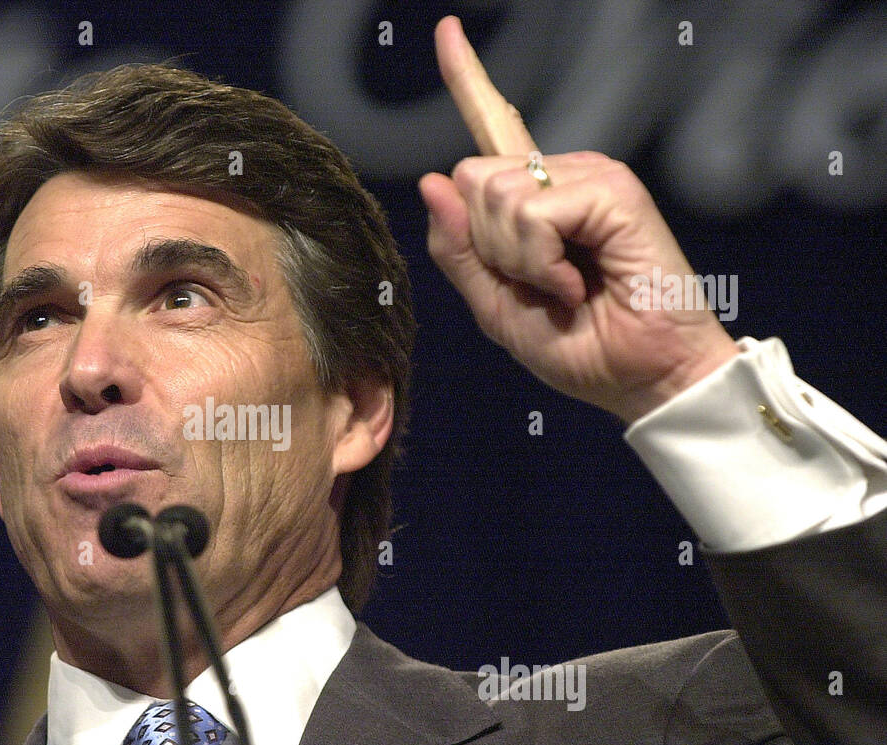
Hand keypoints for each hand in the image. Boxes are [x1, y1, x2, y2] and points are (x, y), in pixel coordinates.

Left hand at [418, 16, 738, 424]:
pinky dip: (540, 261)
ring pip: (492, 194)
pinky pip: (530, 211)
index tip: (446, 30)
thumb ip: (460, 251)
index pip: (494, 129)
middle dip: (487, 246)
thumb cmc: (581, 345)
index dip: (467, 79)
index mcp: (535, 200)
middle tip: (541, 284)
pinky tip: (577, 281)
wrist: (642, 379)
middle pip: (470, 178)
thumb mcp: (497, 307)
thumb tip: (433, 182)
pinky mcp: (611, 189)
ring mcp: (589, 176)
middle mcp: (561, 176)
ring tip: (565, 285)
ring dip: (515, 259)